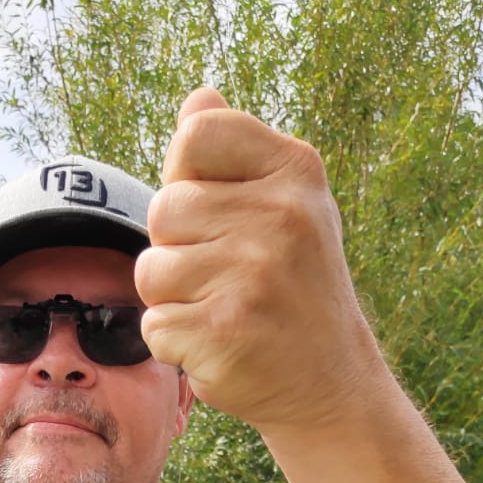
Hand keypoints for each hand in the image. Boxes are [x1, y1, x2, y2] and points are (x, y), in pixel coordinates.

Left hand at [136, 88, 382, 433]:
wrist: (331, 384)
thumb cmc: (295, 288)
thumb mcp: (285, 207)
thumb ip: (234, 154)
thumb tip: (197, 97)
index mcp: (295, 170)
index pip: (195, 134)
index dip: (187, 175)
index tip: (220, 213)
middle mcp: (280, 215)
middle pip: (163, 207)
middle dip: (178, 247)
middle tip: (227, 277)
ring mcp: (252, 274)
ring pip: (151, 270)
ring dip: (173, 299)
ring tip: (224, 311)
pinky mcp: (223, 332)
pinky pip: (154, 325)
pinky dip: (176, 344)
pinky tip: (220, 346)